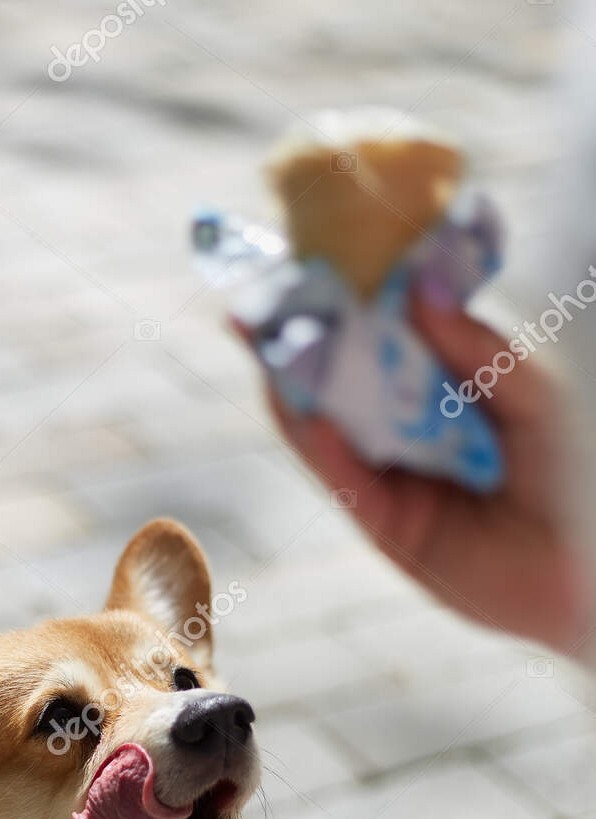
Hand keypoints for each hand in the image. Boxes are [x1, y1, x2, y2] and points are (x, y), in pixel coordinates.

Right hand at [235, 297, 587, 654]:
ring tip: (265, 341)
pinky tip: (307, 414)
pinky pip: (347, 481)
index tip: (309, 256)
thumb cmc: (577, 470)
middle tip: (256, 297)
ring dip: (293, 387)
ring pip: (327, 425)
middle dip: (296, 338)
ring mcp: (393, 475)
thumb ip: (474, 345)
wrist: (589, 562)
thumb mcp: (535, 390)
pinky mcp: (388, 526)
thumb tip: (417, 286)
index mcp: (445, 382)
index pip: (383, 331)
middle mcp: (409, 425)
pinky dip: (324, 446)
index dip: (345, 297)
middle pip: (340, 377)